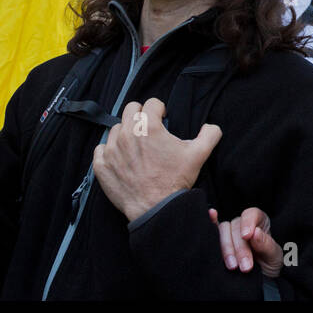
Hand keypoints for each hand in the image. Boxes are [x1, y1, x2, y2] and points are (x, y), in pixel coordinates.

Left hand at [92, 98, 221, 222]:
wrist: (157, 208)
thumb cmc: (175, 181)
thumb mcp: (199, 154)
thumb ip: (209, 134)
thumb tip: (211, 126)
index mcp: (149, 127)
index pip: (151, 103)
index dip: (160, 109)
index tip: (162, 118)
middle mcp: (127, 134)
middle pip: (130, 109)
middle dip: (141, 115)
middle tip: (148, 129)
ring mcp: (112, 150)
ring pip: (115, 128)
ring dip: (125, 133)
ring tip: (136, 146)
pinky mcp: (102, 165)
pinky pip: (101, 148)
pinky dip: (110, 151)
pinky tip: (122, 158)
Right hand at [209, 207, 282, 277]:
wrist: (262, 281)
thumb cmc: (269, 264)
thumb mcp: (274, 256)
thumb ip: (266, 244)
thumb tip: (255, 233)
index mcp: (259, 222)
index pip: (251, 214)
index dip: (248, 223)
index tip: (247, 236)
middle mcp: (243, 225)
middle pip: (235, 227)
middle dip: (239, 248)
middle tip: (246, 266)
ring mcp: (230, 233)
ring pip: (223, 232)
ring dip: (227, 250)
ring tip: (233, 266)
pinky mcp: (220, 243)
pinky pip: (213, 230)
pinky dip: (211, 223)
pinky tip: (211, 215)